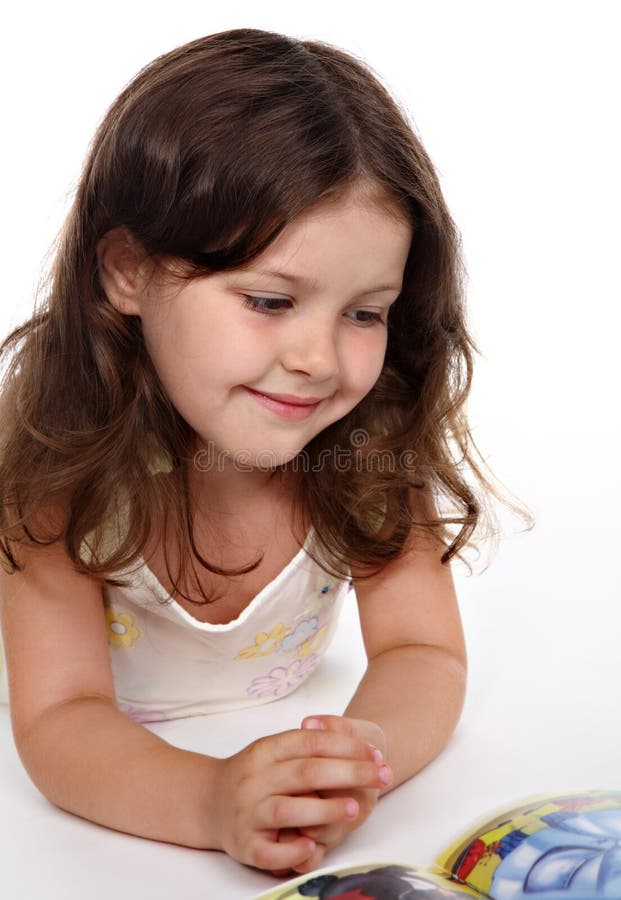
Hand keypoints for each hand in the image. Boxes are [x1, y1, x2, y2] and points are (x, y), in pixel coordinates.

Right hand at [210, 727, 388, 871]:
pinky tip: (313, 845)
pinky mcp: (244, 844)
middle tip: (382, 776)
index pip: (311, 741)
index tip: (376, 753)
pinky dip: (292, 850)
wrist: (207, 801)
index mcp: (265, 750)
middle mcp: (254, 778)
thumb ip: (310, 743)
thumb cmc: (255, 775)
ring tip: (355, 808)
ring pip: (288, 809)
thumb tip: (355, 743)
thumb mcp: (276, 749)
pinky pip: (269, 850)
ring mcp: (248, 812)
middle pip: (306, 772)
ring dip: (324, 809)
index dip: (347, 746)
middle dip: (350, 773)